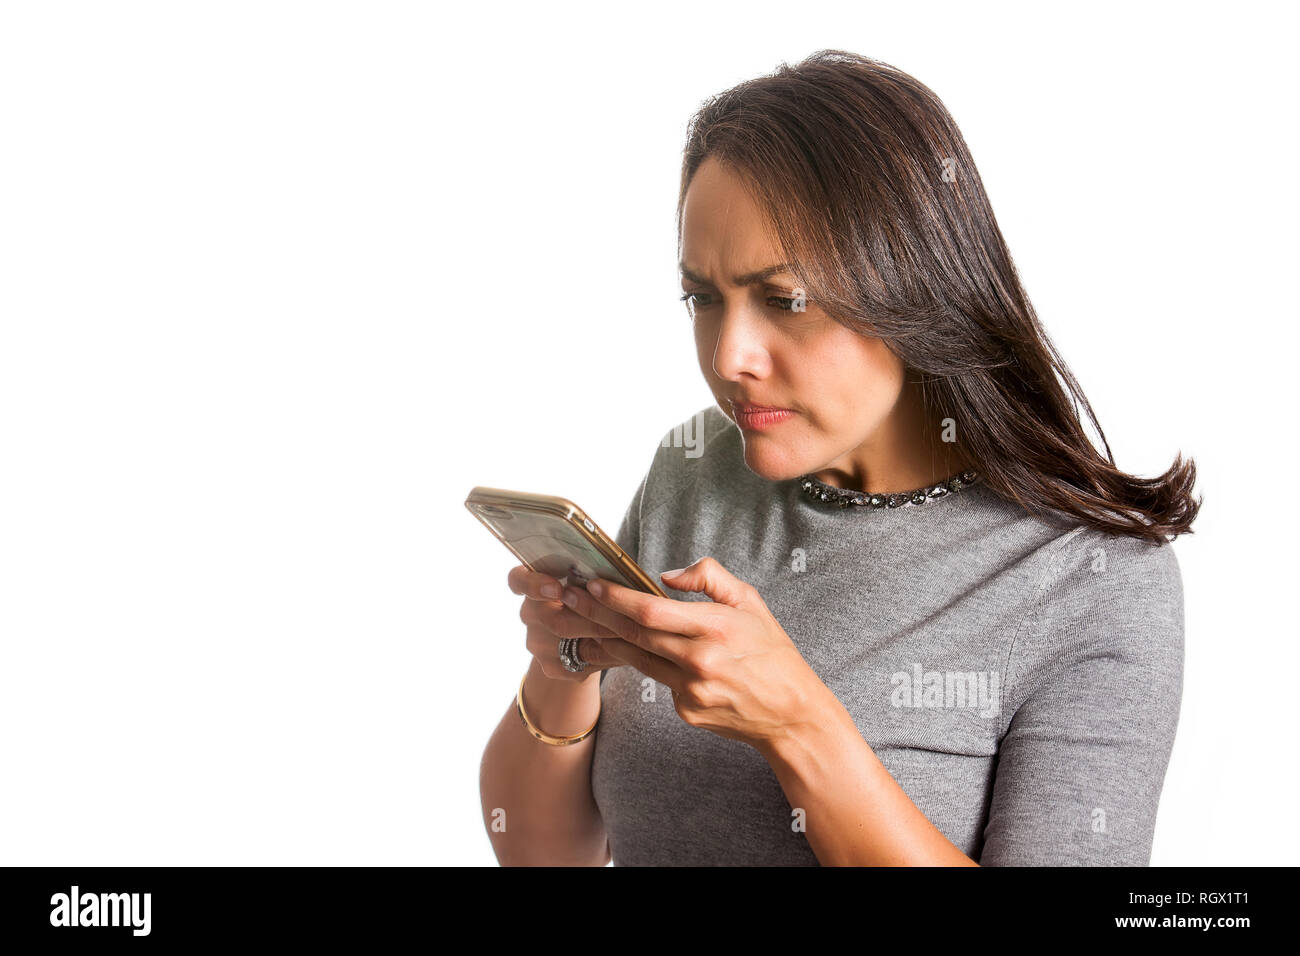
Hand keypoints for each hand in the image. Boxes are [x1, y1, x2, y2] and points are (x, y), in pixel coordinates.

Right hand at [506, 565, 639, 682]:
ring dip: (602, 635)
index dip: (534, 585)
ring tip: (630, 629)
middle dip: (590, 616)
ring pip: (569, 642)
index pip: (518, 581)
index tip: (557, 588)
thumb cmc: (591, 595)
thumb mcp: (587, 580)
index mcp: (533, 584)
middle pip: (553, 619)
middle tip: (619, 612)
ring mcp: (537, 643)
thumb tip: (613, 576)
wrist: (583, 636)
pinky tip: (624, 649)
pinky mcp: (551, 667)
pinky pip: (579, 664)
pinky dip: (605, 656)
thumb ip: (591, 576)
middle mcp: (530, 613)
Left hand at [560, 557, 829, 749]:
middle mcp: (699, 660)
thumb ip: (709, 578)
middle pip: (634, 634)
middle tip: (569, 597)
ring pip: (637, 658)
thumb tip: (666, 576)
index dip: (615, 597)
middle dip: (596, 613)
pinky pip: (658, 680)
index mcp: (715, 627)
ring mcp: (689, 690)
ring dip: (607, 638)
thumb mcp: (750, 602)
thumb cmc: (772, 653)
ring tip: (582, 619)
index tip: (591, 584)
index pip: (650, 610)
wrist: (792, 714)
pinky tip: (637, 651)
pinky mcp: (685, 711)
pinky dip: (647, 663)